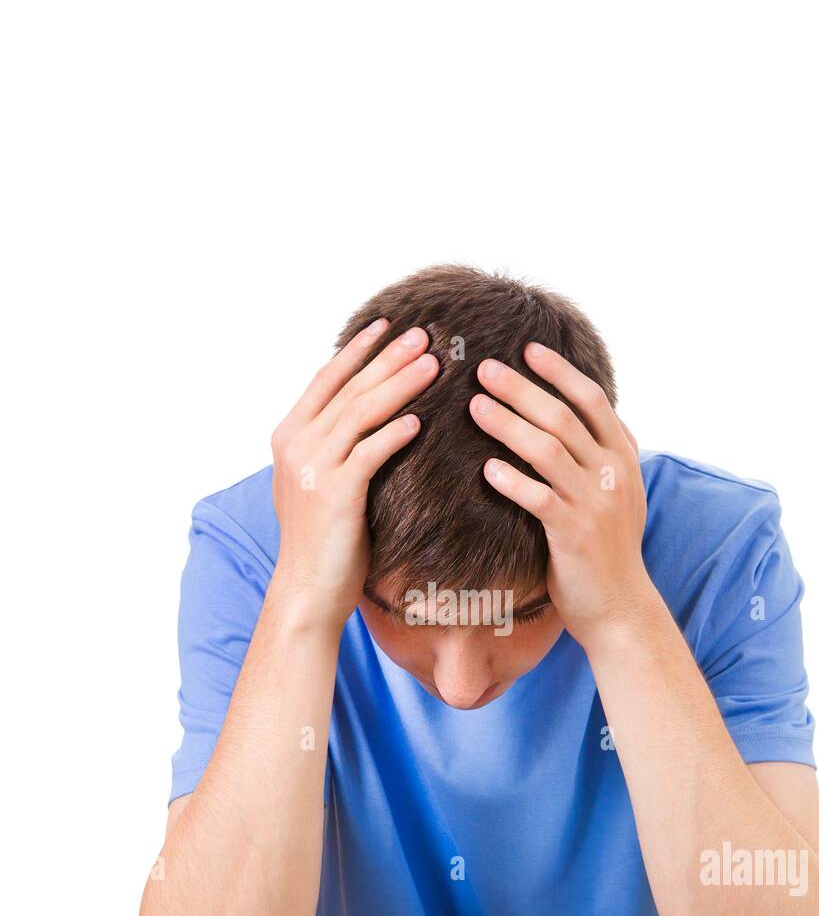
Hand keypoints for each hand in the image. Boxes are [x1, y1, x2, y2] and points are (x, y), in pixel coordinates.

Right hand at [269, 321, 438, 632]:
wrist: (308, 590)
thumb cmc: (324, 541)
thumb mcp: (319, 484)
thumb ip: (333, 448)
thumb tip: (365, 417)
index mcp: (289, 436)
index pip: (326, 380)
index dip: (357, 351)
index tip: (385, 325)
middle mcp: (296, 445)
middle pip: (349, 388)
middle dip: (387, 357)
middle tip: (423, 333)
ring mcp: (312, 468)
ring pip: (361, 413)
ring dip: (399, 384)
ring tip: (432, 363)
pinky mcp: (333, 493)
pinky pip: (369, 453)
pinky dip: (394, 433)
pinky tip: (420, 420)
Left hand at [470, 344, 652, 648]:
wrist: (619, 607)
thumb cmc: (605, 550)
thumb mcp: (614, 494)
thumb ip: (599, 456)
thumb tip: (573, 417)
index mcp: (623, 458)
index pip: (592, 400)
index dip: (560, 372)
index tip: (528, 348)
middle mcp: (613, 474)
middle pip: (563, 417)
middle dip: (522, 388)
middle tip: (483, 369)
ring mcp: (595, 504)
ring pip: (548, 450)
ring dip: (508, 424)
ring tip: (474, 406)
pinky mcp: (575, 534)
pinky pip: (539, 498)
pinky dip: (512, 480)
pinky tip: (486, 469)